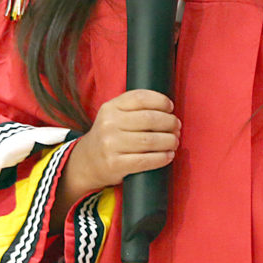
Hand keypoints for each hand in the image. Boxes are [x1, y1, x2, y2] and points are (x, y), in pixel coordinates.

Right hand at [49, 90, 179, 229]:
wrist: (86, 162)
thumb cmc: (109, 137)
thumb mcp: (113, 116)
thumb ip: (134, 108)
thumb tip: (168, 110)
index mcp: (110, 107)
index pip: (140, 98)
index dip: (160, 101)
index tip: (170, 107)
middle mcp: (108, 124)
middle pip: (149, 119)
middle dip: (169, 122)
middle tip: (176, 127)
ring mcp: (110, 145)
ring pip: (150, 140)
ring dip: (169, 141)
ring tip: (174, 142)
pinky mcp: (115, 164)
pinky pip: (145, 160)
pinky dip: (162, 158)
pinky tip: (168, 155)